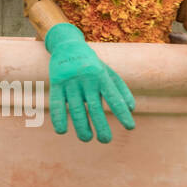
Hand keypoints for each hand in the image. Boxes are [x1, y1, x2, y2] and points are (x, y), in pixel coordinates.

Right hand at [45, 22, 135, 142]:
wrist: (67, 46)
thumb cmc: (92, 64)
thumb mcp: (109, 73)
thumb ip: (121, 90)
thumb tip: (131, 109)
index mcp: (101, 76)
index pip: (113, 97)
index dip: (122, 113)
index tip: (130, 127)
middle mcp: (86, 79)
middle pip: (94, 107)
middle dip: (101, 126)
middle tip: (106, 140)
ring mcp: (70, 81)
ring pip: (75, 108)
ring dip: (81, 126)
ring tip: (87, 138)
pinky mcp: (56, 83)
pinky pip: (57, 103)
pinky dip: (58, 118)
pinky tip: (61, 131)